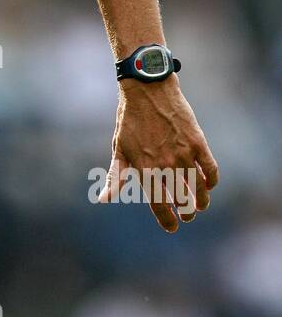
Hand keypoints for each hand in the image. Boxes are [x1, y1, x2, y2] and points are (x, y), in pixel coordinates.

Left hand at [99, 78, 218, 231]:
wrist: (147, 89)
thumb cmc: (129, 120)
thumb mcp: (119, 149)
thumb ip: (116, 177)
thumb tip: (104, 199)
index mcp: (144, 169)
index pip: (159, 204)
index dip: (167, 220)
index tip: (173, 227)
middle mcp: (165, 164)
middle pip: (182, 200)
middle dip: (187, 212)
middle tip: (188, 215)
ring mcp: (183, 153)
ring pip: (199, 188)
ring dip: (202, 200)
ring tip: (200, 205)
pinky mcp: (197, 142)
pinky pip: (210, 169)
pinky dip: (212, 181)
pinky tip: (209, 185)